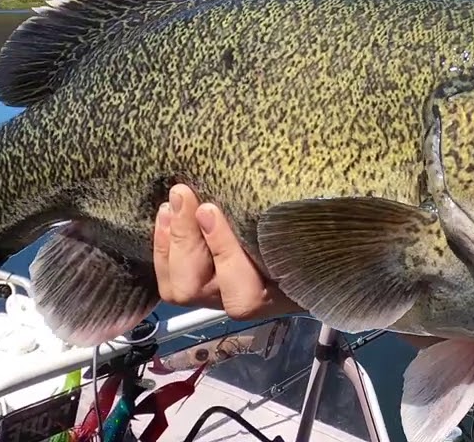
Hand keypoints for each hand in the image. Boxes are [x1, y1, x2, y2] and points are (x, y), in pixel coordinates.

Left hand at [152, 184, 302, 319]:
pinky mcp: (198, 287)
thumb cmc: (312, 236)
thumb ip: (294, 217)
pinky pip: (169, 280)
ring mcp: (217, 296)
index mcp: (279, 292)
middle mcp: (244, 300)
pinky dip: (161, 247)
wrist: (305, 253)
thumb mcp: (308, 228)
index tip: (210, 209)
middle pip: (201, 288)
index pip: (245, 290)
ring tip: (172, 204)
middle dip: (186, 240)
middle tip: (185, 195)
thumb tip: (286, 174)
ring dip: (171, 243)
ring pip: (181, 288)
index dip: (222, 251)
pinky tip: (164, 214)